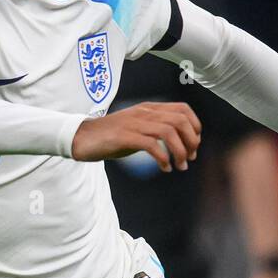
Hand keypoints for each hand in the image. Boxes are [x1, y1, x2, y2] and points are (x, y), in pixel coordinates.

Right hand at [72, 102, 201, 172]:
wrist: (83, 138)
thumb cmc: (112, 137)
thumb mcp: (138, 128)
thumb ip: (156, 130)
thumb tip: (180, 143)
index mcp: (150, 108)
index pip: (183, 109)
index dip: (195, 127)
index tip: (194, 146)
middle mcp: (144, 113)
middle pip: (180, 121)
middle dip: (190, 141)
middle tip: (189, 158)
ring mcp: (134, 123)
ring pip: (168, 132)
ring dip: (179, 152)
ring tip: (179, 166)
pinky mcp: (125, 137)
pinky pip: (152, 145)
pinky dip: (163, 158)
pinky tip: (164, 168)